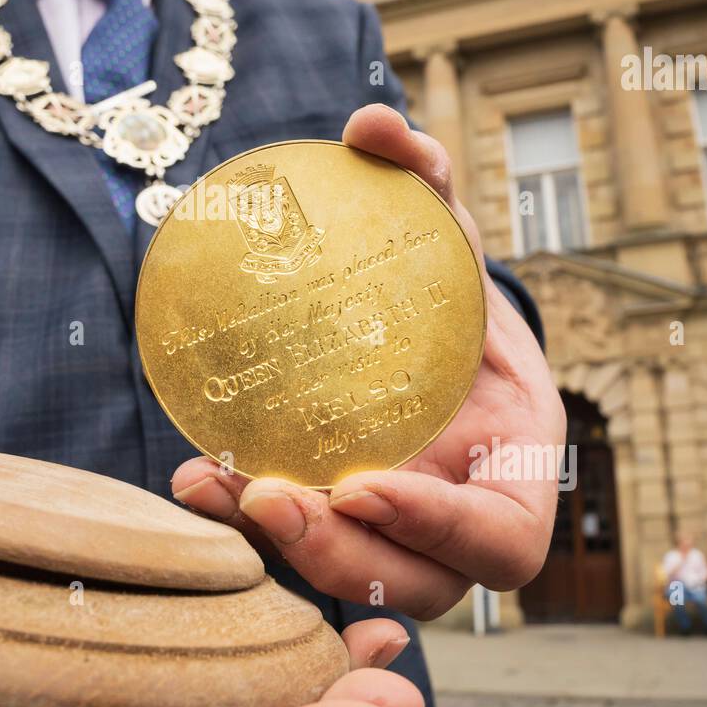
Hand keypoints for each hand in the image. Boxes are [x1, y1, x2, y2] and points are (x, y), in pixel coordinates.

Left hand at [171, 103, 565, 621]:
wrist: (425, 332)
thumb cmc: (452, 288)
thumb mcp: (446, 232)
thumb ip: (422, 178)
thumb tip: (369, 120)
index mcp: (514, 465)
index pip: (507, 542)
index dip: (444, 531)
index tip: (365, 485)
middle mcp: (457, 521)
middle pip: (417, 586)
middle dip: (340, 555)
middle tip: (269, 496)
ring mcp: (396, 537)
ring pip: (348, 580)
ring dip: (277, 549)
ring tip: (209, 482)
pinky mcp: (338, 527)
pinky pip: (296, 546)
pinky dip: (242, 519)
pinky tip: (192, 474)